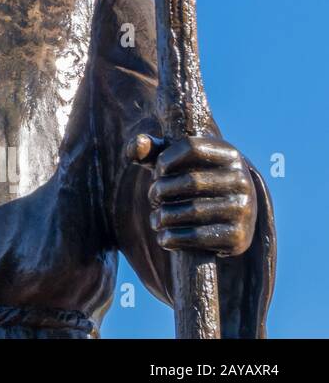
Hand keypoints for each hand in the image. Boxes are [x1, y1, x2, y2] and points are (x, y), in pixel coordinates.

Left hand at [127, 134, 256, 257]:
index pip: (191, 147)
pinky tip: (163, 236)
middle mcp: (243, 181)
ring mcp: (245, 210)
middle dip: (161, 190)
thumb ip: (153, 150)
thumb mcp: (177, 162)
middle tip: (152, 197)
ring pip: (192, 211)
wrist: (228, 216)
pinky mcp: (239, 238)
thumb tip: (137, 144)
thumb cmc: (194, 180)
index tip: (158, 172)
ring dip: (163, 216)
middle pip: (190, 181)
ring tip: (156, 218)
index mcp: (230, 154)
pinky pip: (198, 237)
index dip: (165, 160)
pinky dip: (173, 237)